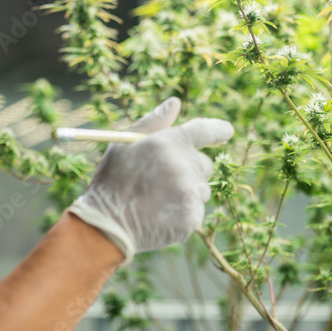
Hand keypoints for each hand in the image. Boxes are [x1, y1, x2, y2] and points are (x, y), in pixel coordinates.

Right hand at [68, 98, 233, 264]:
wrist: (105, 226)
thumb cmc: (111, 181)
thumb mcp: (124, 144)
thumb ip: (153, 121)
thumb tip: (175, 103)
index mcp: (169, 143)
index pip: (205, 130)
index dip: (219, 130)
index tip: (226, 131)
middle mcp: (184, 166)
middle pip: (204, 164)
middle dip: (189, 169)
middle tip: (162, 180)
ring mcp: (189, 195)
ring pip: (202, 190)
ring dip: (187, 193)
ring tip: (158, 200)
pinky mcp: (191, 219)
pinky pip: (196, 212)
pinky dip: (183, 214)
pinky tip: (161, 216)